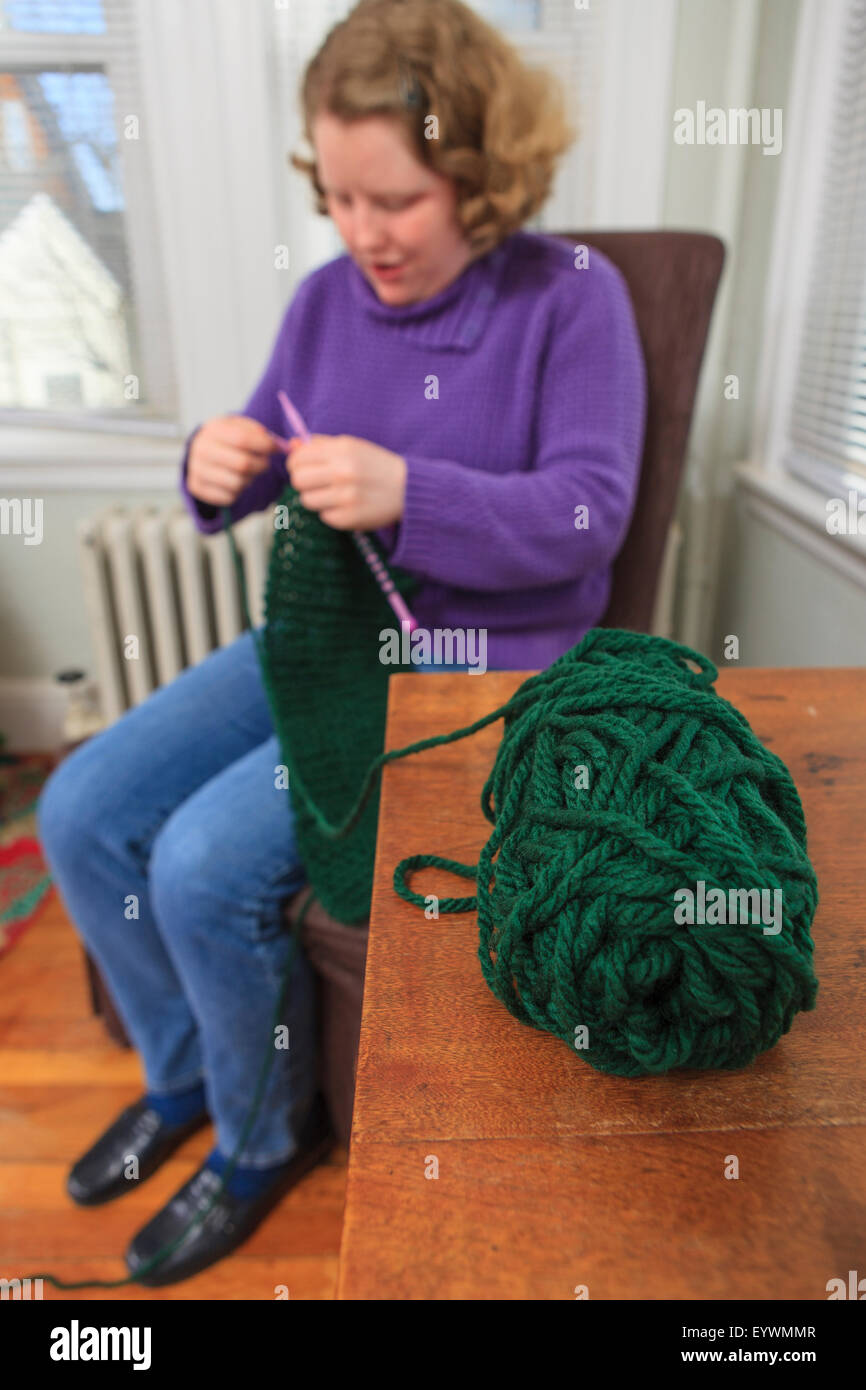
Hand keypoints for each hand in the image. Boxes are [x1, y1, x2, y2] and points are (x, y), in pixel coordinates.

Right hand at [186, 415, 277, 507]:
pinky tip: (236, 481)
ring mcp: (197, 469)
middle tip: (265, 464)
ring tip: (248, 472)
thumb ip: (258, 432)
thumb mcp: (239, 427)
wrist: (202, 451)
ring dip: (250, 480)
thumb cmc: (228, 438)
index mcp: (213, 429)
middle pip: (242, 464)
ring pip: (237, 483)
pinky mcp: (197, 487)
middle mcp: (201, 449)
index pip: (243, 439)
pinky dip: (239, 492)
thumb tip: (277, 445)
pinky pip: (229, 497)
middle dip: (261, 465)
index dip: (264, 445)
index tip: (276, 448)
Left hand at [285, 433, 406, 529]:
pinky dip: (331, 513)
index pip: (298, 459)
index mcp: (341, 451)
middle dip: (303, 482)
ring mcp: (346, 497)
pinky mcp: (350, 518)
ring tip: (333, 495)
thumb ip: (321, 444)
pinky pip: (324, 517)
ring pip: (307, 500)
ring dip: (316, 499)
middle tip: (316, 483)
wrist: (407, 488)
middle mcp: (342, 473)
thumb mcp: (352, 446)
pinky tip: (345, 506)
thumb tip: (291, 445)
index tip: (304, 468)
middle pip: (298, 481)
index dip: (297, 464)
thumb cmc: (375, 465)